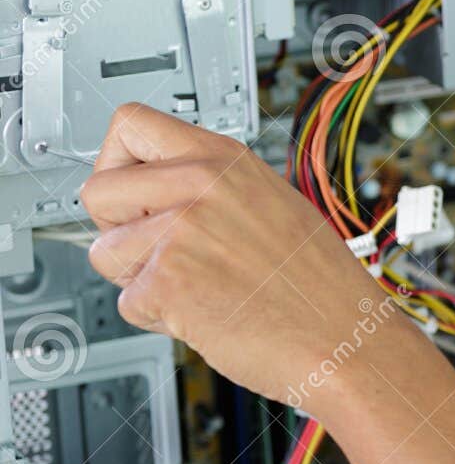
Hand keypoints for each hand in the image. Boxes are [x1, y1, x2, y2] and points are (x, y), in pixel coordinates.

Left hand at [81, 103, 426, 411]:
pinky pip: (128, 302)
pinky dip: (160, 318)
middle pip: (97, 190)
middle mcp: (200, 185)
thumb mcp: (274, 203)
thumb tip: (156, 187)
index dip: (119, 162)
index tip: (132, 188)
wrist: (347, 338)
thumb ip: (213, 187)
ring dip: (138, 279)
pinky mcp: (169, 282)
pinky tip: (206, 312)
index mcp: (225, 159)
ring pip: (104, 253)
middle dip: (116, 229)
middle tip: (162, 251)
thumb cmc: (322, 285)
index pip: (130, 125)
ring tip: (197, 286)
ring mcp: (182, 231)